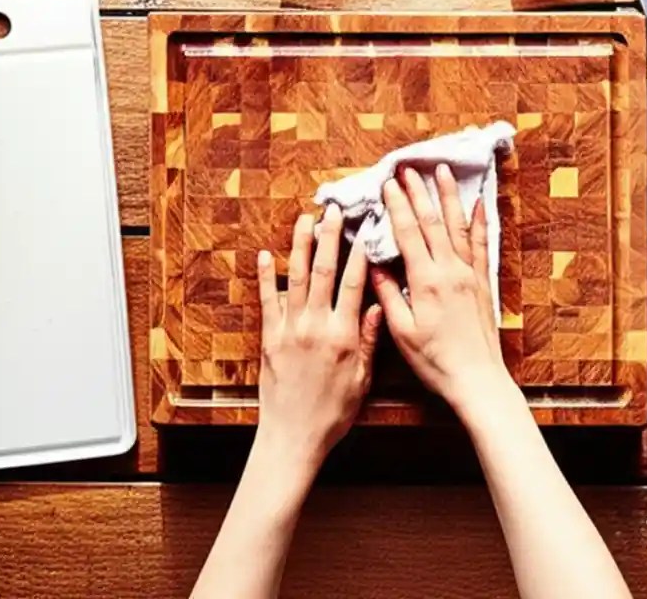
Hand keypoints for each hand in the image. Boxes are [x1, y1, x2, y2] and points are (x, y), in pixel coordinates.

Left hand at [256, 206, 382, 471]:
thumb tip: (379, 305)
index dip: (360, 253)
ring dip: (300, 245)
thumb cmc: (334, 413)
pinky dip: (267, 277)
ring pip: (296, 278)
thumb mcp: (363, 380)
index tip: (365, 228)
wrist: (294, 436)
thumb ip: (371, 341)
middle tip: (333, 209)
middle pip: (324, 271)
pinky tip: (268, 255)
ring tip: (305, 219)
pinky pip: (268, 301)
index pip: (355, 284)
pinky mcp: (270, 339)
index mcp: (344, 336)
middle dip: (329, 237)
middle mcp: (316, 326)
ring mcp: (290, 330)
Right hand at [371, 165, 518, 417]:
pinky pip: (481, 245)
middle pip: (432, 222)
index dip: (396, 206)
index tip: (387, 184)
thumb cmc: (435, 361)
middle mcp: (449, 271)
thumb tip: (375, 266)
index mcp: (425, 281)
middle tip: (408, 169)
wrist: (476, 379)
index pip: (407, 233)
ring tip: (443, 171)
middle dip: (419, 192)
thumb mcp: (401, 332)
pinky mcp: (482, 283)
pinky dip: (478, 222)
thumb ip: (388, 295)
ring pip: (458, 226)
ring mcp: (469, 274)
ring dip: (449, 196)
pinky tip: (477, 204)